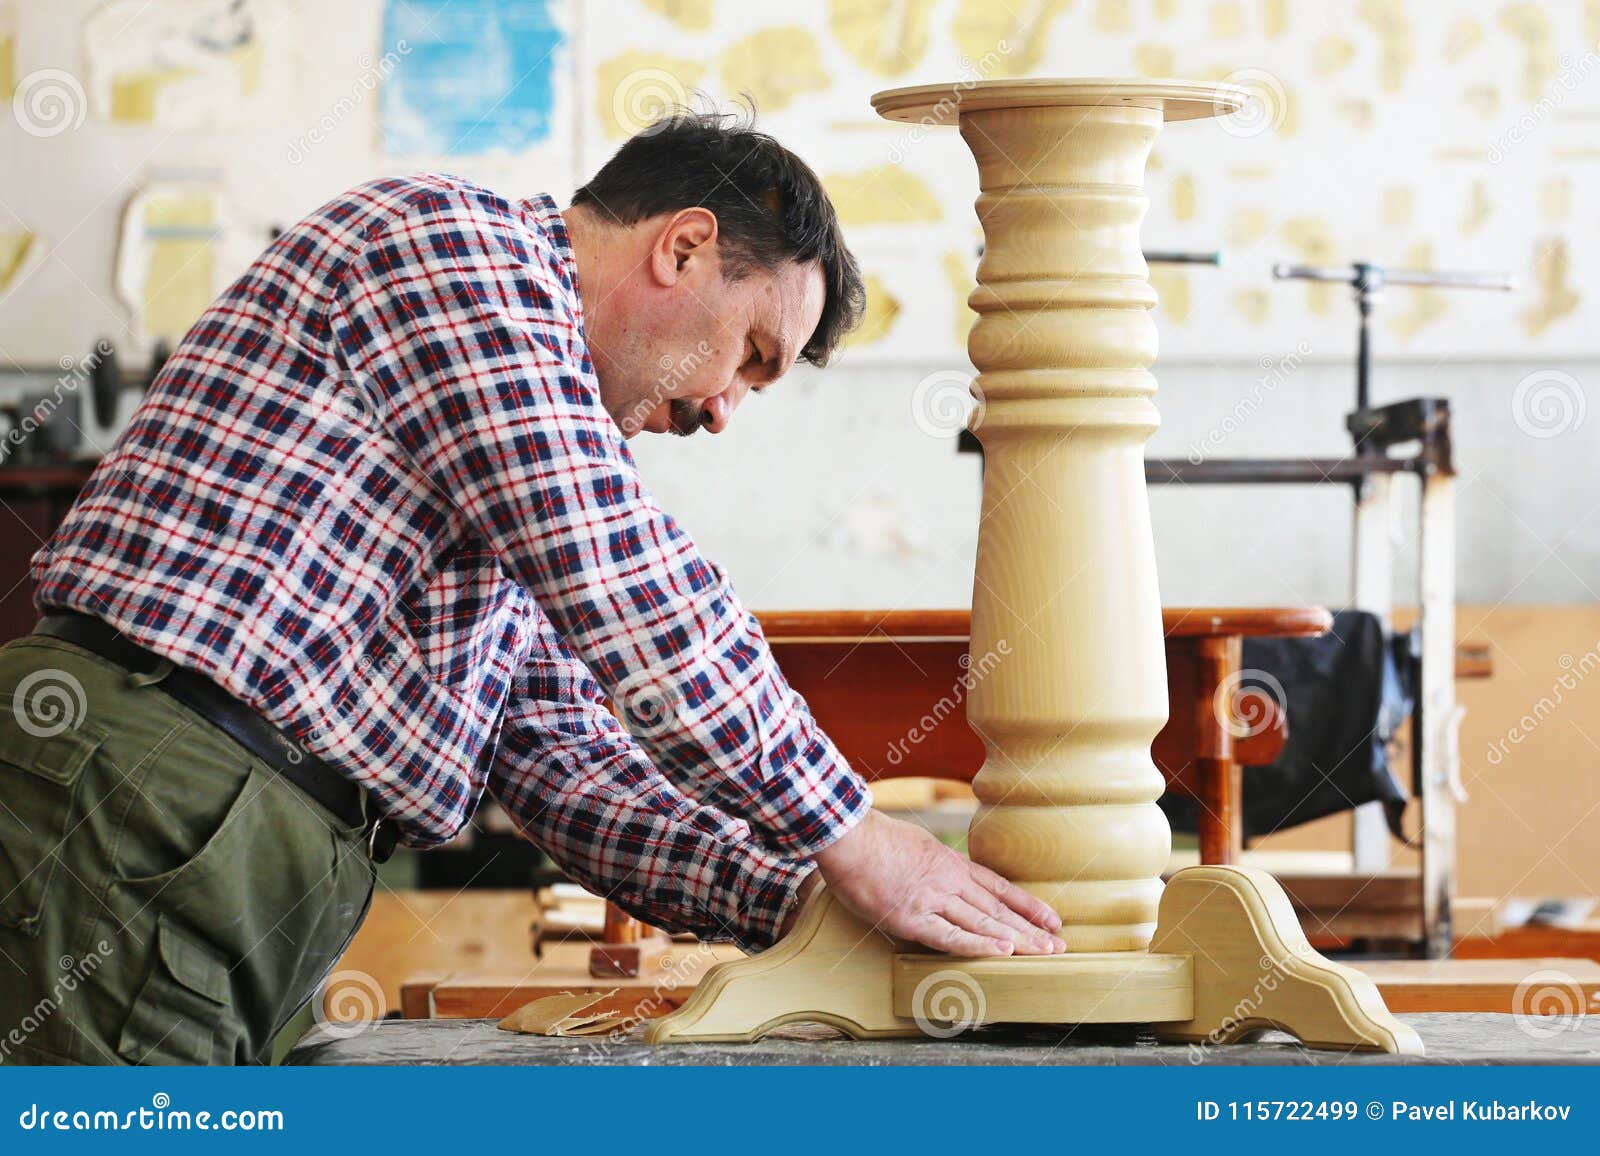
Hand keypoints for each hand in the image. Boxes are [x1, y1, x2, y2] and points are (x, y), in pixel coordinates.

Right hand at [810, 809, 1065, 955]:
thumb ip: (931, 861)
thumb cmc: (871, 837)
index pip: (998, 886)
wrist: (847, 836)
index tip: (1052, 919)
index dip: (1027, 904)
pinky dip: (978, 945)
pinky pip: (950, 936)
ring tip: (1045, 953)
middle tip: (1060, 945)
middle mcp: (949, 881)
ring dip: (1016, 939)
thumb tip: (937, 871)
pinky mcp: (911, 918)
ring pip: (983, 922)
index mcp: (949, 862)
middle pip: (998, 908)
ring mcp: (932, 899)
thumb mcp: (914, 842)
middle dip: (1031, 928)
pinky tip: (1002, 953)